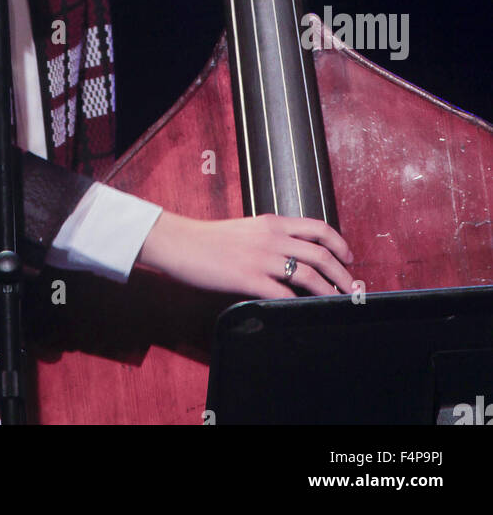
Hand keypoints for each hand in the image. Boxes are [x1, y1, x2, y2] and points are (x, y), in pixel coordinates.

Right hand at [137, 211, 354, 298]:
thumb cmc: (209, 239)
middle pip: (321, 254)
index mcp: (272, 222)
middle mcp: (271, 237)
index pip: (318, 228)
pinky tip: (304, 310)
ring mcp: (261, 258)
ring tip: (337, 301)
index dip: (340, 244)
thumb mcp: (246, 229)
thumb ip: (270, 237)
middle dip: (343, 274)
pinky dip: (299, 304)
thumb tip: (292, 255)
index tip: (349, 257)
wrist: (179, 242)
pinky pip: (283, 294)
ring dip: (329, 291)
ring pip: (309, 275)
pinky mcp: (248, 278)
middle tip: (353, 287)